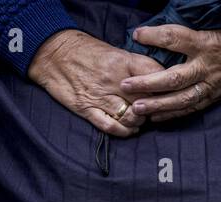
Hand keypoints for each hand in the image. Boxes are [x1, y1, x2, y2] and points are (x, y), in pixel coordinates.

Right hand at [27, 29, 161, 136]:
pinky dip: (123, 131)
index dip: (164, 84)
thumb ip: (133, 66)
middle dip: (154, 107)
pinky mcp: (87, 109)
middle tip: (154, 108)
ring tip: (140, 118)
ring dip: (140, 121)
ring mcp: (100, 96)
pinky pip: (110, 126)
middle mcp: (113, 80)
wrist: (53, 53)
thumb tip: (155, 78)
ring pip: (131, 116)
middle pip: (146, 99)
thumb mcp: (113, 51)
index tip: (167, 90)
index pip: (154, 74)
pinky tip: (129, 129)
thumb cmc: (86, 51)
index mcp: (122, 61)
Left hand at [120, 14, 220, 121]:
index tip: (136, 34)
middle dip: (148, 83)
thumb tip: (160, 30)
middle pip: (174, 78)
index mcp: (207, 42)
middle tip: (126, 85)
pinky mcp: (216, 96)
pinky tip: (156, 117)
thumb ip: (189, 30)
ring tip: (137, 108)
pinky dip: (173, 114)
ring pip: (182, 99)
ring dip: (158, 105)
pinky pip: (192, 108)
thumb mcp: (215, 24)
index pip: (176, 38)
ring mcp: (213, 84)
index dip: (155, 35)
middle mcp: (209, 66)